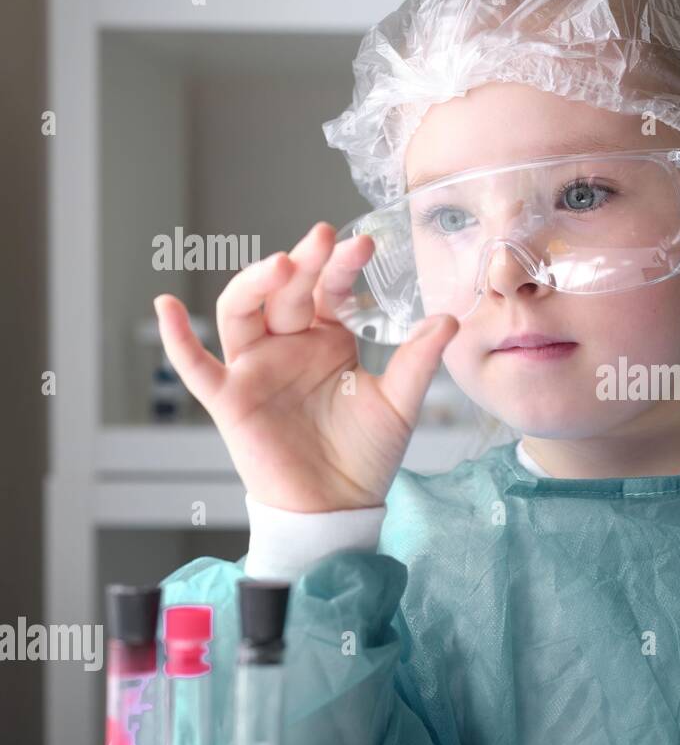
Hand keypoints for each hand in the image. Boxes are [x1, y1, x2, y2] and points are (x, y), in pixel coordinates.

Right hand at [154, 221, 458, 512]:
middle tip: (323, 238)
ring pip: (241, 312)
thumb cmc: (366, 454)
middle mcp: (288, 345)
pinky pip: (195, 367)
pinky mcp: (230, 400)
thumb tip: (449, 319)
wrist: (339, 506)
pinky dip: (176, 339)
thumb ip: (418, 360)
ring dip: (254, 285)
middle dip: (303, 262)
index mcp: (327, 338)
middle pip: (286, 291)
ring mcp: (256, 368)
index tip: (364, 245)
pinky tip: (164, 307)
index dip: (341, 266)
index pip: (329, 289)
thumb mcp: (399, 402)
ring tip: (280, 265)